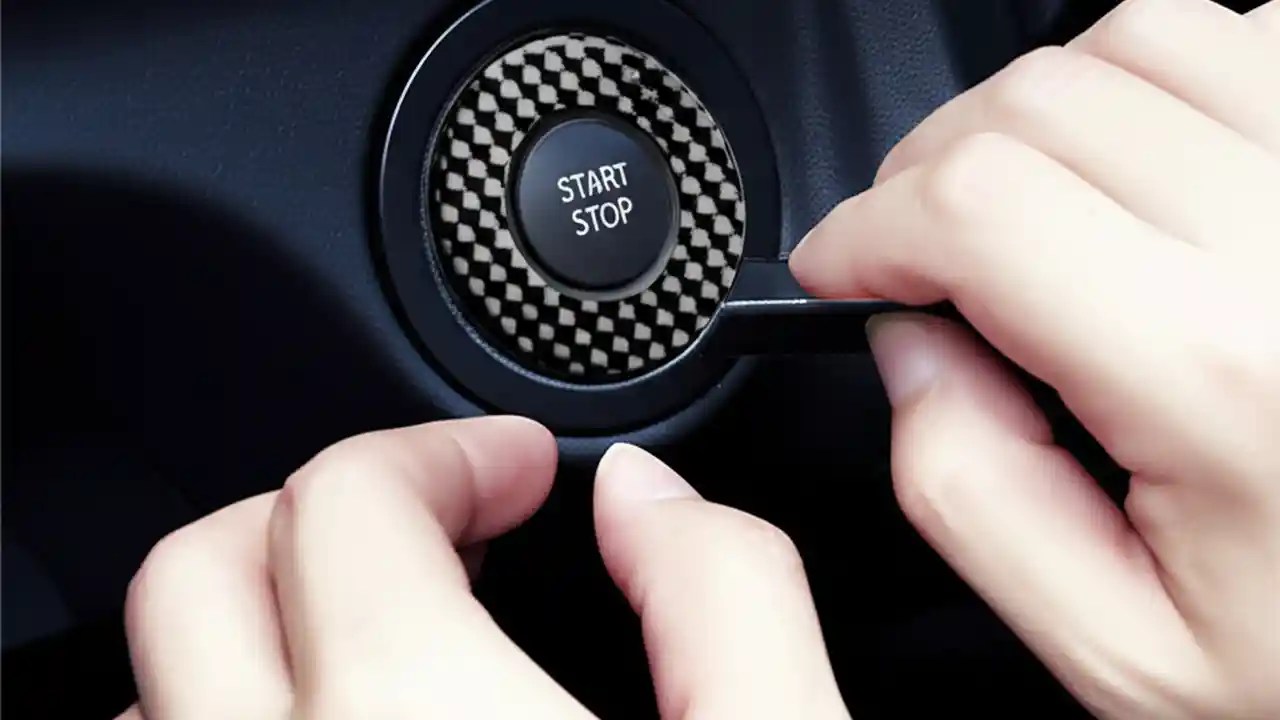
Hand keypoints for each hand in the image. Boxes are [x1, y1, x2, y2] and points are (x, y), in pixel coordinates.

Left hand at [117, 418, 849, 718]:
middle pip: (202, 575)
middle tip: (432, 520)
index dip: (446, 450)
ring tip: (380, 622)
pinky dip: (232, 715)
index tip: (515, 466)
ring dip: (260, 622)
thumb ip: (729, 592)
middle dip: (319, 510)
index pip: (352, 498)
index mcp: (420, 715)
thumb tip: (654, 495)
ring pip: (160, 690)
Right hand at [789, 1, 1279, 717]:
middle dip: (925, 169)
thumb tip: (906, 345)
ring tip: (1022, 201)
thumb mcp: (1120, 644)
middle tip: (912, 246)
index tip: (837, 265)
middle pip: (1039, 103)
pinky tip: (1141, 170)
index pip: (976, 210)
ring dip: (1037, 109)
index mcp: (1221, 377)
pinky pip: (1249, 36)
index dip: (864, 227)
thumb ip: (971, 495)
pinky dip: (1159, 82)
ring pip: (1138, 38)